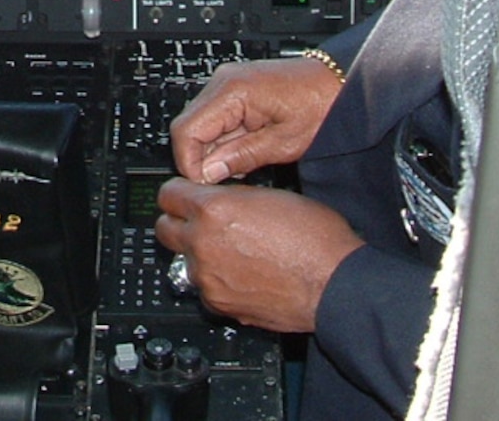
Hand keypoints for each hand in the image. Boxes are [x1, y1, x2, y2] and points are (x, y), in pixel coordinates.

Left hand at [153, 178, 361, 332]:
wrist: (335, 285)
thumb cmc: (315, 240)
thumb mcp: (272, 196)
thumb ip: (233, 197)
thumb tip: (219, 198)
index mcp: (214, 210)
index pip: (168, 194)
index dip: (178, 193)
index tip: (183, 196)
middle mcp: (203, 244)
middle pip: (164, 229)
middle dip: (179, 223)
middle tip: (199, 222)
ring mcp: (209, 279)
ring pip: (186, 261)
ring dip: (201, 255)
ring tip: (233, 252)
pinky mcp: (221, 305)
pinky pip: (206, 289)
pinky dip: (218, 282)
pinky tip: (243, 276)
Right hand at [170, 56, 341, 183]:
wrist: (339, 83)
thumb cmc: (320, 105)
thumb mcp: (283, 142)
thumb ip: (240, 157)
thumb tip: (207, 174)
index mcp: (232, 90)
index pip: (186, 130)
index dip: (189, 162)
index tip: (204, 185)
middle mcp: (223, 81)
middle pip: (189, 127)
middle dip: (200, 159)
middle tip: (223, 182)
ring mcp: (227, 84)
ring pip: (200, 125)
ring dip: (213, 151)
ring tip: (239, 169)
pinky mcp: (234, 91)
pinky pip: (215, 120)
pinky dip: (223, 141)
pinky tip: (242, 155)